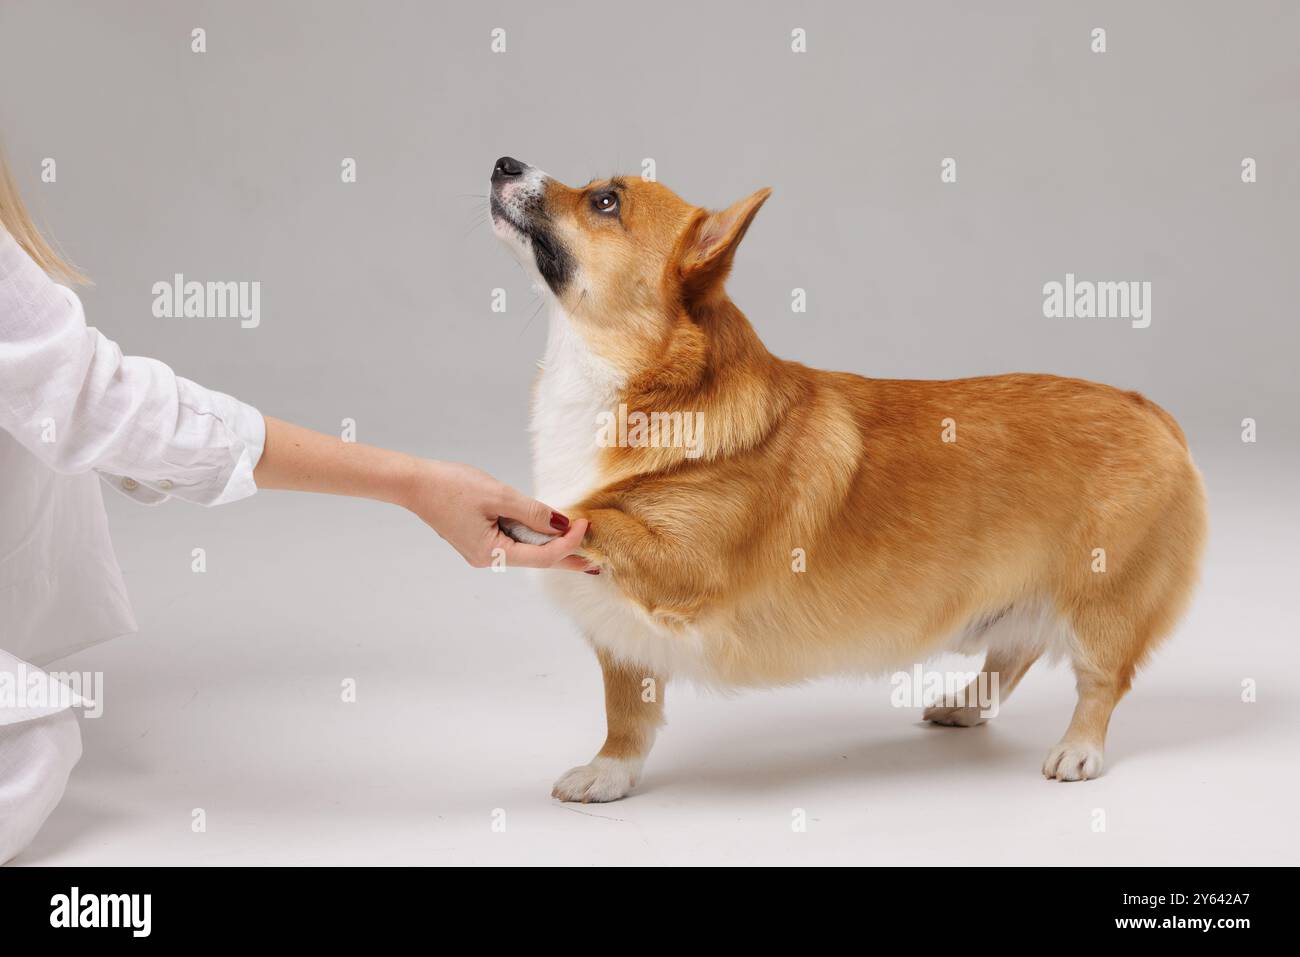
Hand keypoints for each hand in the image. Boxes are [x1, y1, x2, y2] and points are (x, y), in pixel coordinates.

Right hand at [402, 460, 590, 570]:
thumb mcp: (498, 496)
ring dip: (551, 545)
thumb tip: (561, 524)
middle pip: (537, 560)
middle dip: (567, 557)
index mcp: (492, 553)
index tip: (586, 524)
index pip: (542, 555)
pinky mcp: (479, 541)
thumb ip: (532, 512)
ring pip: (526, 551)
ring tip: (579, 544)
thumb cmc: (451, 486)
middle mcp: (488, 559)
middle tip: (598, 562)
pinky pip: (514, 542)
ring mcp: (482, 552)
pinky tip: (549, 532)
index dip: (568, 542)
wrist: (415, 483)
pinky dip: (533, 537)